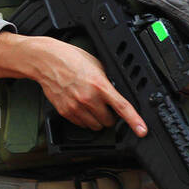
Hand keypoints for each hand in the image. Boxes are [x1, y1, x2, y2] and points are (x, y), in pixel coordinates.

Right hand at [24, 38, 146, 135]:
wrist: (46, 61)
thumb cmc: (69, 59)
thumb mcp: (96, 65)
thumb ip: (106, 81)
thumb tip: (115, 92)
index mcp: (99, 85)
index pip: (122, 107)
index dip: (135, 121)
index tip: (142, 130)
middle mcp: (88, 98)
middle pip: (109, 121)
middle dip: (110, 116)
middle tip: (105, 106)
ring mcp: (75, 107)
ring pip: (95, 126)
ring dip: (97, 120)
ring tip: (92, 105)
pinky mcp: (65, 111)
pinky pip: (81, 124)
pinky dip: (84, 119)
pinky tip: (81, 106)